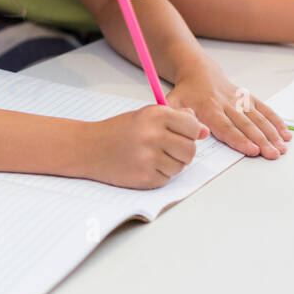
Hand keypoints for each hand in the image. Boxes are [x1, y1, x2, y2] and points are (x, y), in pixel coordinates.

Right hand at [85, 105, 208, 188]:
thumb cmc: (120, 130)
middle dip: (184, 150)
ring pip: (181, 166)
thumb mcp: (147, 115)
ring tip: (153, 156)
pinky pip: (167, 178)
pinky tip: (145, 166)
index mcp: (156, 115)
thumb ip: (177, 119)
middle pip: (190, 150)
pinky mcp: (145, 178)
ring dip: (172, 164)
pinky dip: (160, 174)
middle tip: (168, 147)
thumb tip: (204, 130)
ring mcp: (148, 159)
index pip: (193, 127)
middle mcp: (153, 136)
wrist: (89, 148)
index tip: (183, 134)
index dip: (192, 132)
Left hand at [165, 58, 290, 158]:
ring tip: (282, 147)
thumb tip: (185, 131)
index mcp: (208, 107)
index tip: (252, 150)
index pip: (225, 126)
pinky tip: (285, 133)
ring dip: (271, 133)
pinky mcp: (247, 97)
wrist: (197, 71)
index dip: (239, 139)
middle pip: (246, 124)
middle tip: (273, 154)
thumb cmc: (185, 92)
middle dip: (261, 140)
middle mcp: (226, 103)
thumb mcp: (172, 101)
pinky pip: (263, 109)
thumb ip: (174, 115)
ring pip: (257, 117)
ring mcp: (239, 100)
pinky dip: (275, 121)